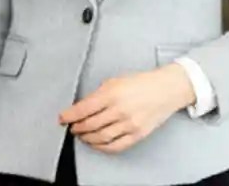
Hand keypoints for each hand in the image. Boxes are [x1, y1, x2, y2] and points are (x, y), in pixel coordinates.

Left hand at [57, 64, 195, 153]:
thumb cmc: (141, 83)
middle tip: (72, 127)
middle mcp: (119, 110)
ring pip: (100, 137)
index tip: (62, 118)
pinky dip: (102, 147)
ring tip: (82, 135)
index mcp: (112, 93)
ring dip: (87, 138)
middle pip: (90, 125)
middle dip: (77, 127)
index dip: (69, 116)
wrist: (166, 89)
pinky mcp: (137, 134)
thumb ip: (98, 94)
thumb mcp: (115, 81)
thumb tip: (82, 108)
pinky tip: (96, 143)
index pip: (83, 109)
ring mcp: (129, 124)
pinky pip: (115, 146)